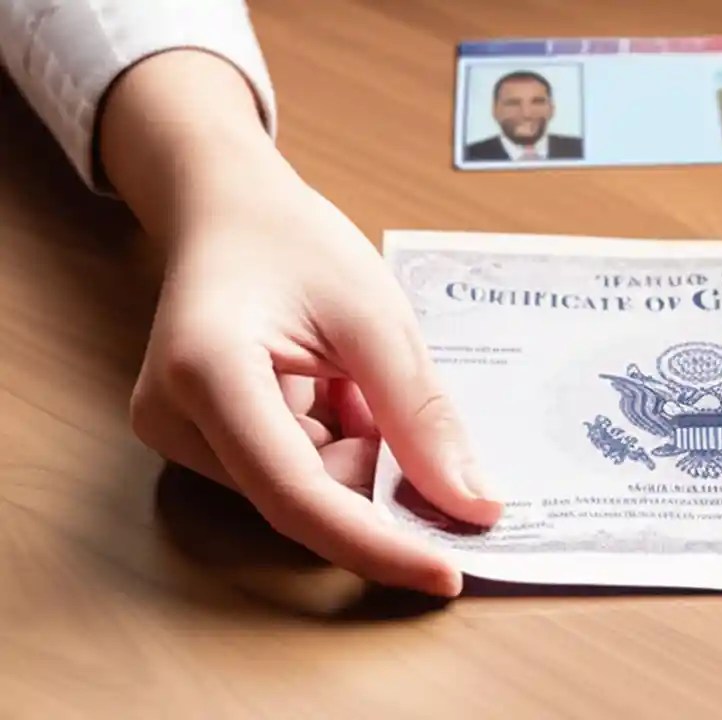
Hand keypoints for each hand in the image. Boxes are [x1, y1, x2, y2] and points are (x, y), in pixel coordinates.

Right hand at [103, 51, 500, 596]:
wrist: (228, 210)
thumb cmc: (296, 243)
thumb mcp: (376, 318)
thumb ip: (422, 415)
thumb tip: (472, 505)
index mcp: (208, 370)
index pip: (297, 493)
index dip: (376, 543)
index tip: (446, 572)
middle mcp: (174, 416)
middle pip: (302, 495)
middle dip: (375, 470)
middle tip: (405, 408)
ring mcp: (177, 433)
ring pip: (303, 488)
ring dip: (357, 451)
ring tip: (356, 377)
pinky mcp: (197, 439)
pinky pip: (290, 472)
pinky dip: (336, 443)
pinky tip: (336, 389)